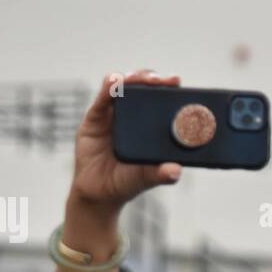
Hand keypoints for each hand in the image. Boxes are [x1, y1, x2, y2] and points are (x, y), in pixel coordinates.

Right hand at [69, 69, 182, 215]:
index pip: (160, 98)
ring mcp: (113, 114)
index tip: (176, 81)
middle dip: (151, 77)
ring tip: (139, 79)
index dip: (168, 87)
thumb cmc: (126, 183)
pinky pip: (101, 99)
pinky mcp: (94, 118)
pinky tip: (114, 83)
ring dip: (131, 78)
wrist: (99, 193)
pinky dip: (108, 88)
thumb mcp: (146, 178)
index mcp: (149, 125)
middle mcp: (133, 115)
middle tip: (161, 80)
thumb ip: (161, 174)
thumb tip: (176, 171)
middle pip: (142, 86)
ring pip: (122, 86)